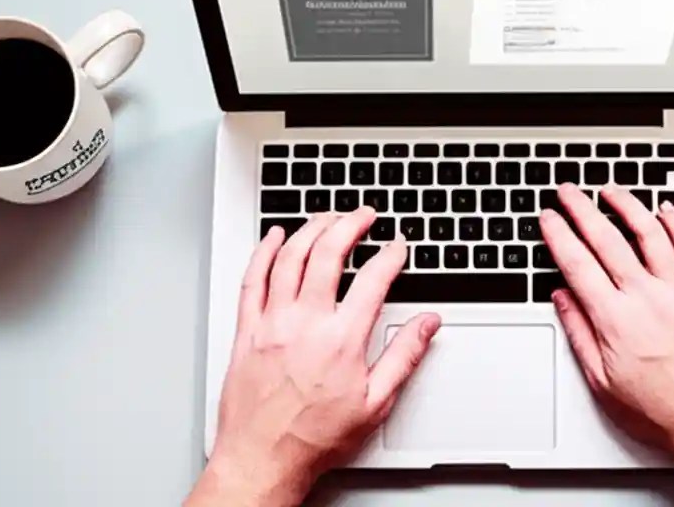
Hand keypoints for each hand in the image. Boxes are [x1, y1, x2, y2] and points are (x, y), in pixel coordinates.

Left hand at [186, 208, 438, 506]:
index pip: (373, 280)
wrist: (263, 459)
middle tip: (363, 215)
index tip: (397, 246)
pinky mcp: (247, 331)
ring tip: (327, 218)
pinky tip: (275, 238)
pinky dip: (264, 251)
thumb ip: (404, 356)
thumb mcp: (376, 403)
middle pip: (328, 253)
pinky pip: (252, 279)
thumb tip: (426, 325)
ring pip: (289, 258)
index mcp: (342, 340)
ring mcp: (272, 324)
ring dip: (311, 229)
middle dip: (350, 225)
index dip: (390, 255)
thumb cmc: (314, 438)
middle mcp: (305, 324)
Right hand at [540, 184, 673, 453]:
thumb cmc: (659, 409)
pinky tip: (666, 210)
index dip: (558, 235)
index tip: (549, 218)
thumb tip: (563, 299)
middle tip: (568, 192)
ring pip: (649, 233)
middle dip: (582, 209)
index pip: (577, 263)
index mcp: (614, 319)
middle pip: (607, 239)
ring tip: (611, 190)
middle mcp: (645, 297)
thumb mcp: (602, 381)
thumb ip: (579, 333)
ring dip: (627, 205)